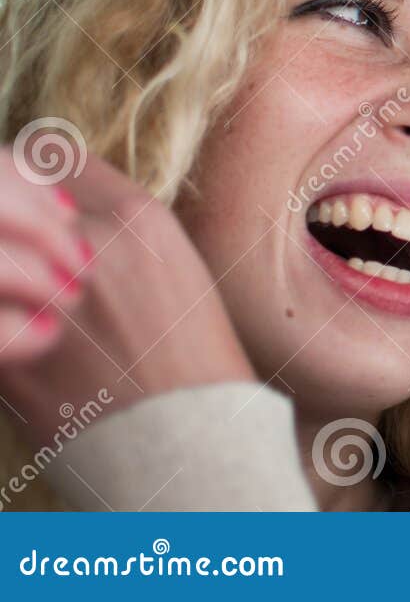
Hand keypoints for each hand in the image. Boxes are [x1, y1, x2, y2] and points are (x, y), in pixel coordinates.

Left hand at [0, 149, 255, 451]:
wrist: (191, 443)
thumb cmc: (196, 366)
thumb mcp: (181, 273)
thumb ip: (120, 235)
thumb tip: (58, 218)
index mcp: (140, 220)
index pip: (55, 160)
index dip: (34, 180)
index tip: (28, 196)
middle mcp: (86, 246)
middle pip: (6, 191)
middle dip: (7, 214)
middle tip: (17, 244)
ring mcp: (42, 297)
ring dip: (2, 267)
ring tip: (15, 288)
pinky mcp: (8, 352)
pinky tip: (13, 327)